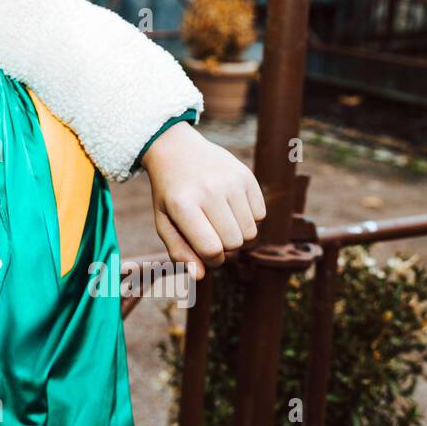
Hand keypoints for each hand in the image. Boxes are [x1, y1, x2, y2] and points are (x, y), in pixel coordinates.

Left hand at [140, 122, 264, 278]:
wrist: (176, 149)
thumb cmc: (170, 193)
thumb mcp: (164, 221)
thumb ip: (179, 251)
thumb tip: (201, 276)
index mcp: (183, 204)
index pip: (211, 249)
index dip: (212, 259)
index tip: (205, 251)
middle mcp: (208, 190)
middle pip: (235, 243)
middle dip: (225, 246)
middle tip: (212, 233)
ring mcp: (230, 181)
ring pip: (251, 232)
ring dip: (238, 234)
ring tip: (220, 220)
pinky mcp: (246, 175)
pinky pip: (261, 214)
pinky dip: (249, 218)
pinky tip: (231, 206)